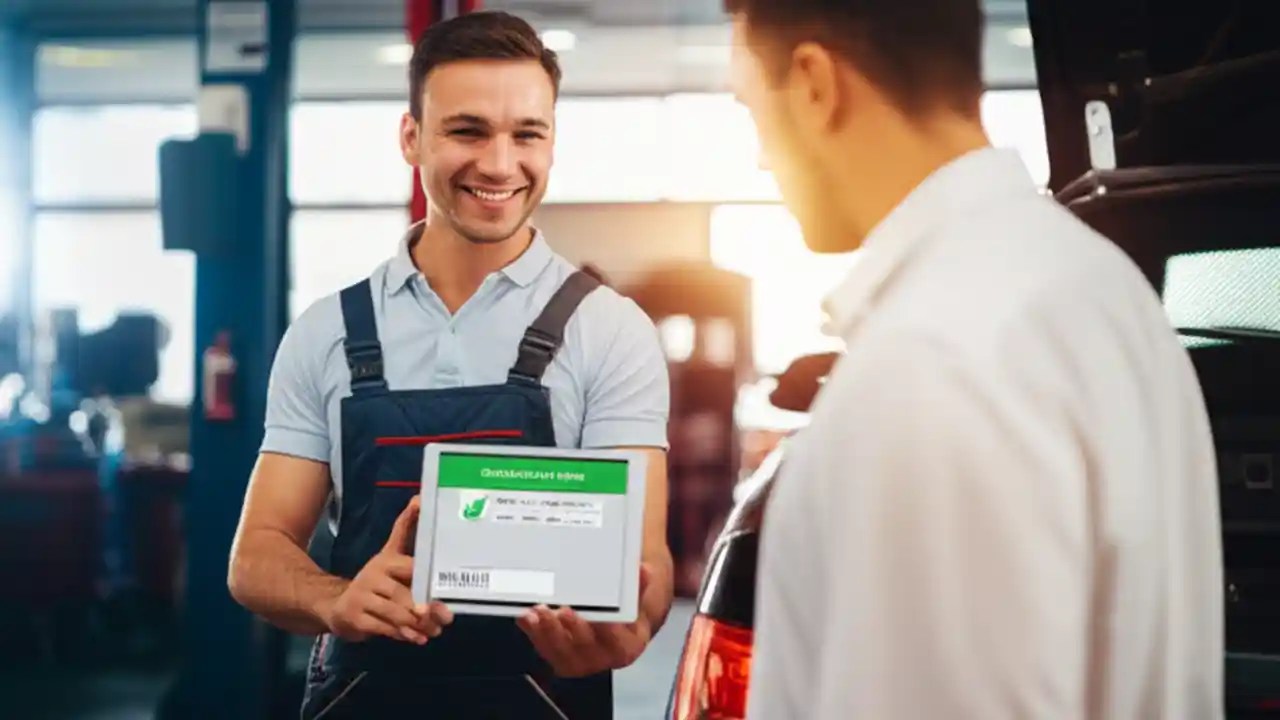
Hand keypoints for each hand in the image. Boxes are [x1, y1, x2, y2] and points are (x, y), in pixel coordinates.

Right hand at [324, 496, 453, 643]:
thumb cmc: (377, 581)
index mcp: (386, 560)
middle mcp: (372, 576)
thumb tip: (419, 498)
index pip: (409, 566)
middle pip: (403, 594)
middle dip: (426, 608)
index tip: (442, 588)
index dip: (426, 577)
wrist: (337, 605)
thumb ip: (407, 530)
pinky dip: (402, 634)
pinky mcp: (355, 618)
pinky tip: (417, 638)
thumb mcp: (391, 554)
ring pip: (395, 613)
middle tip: (446, 618)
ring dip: (418, 624)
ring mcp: (361, 597)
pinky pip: (383, 628)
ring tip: (435, 631)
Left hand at [516, 564, 655, 676]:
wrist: (619, 625)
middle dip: (569, 630)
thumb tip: (644, 570)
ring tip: (537, 612)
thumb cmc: (628, 610)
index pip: (616, 642)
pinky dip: (533, 632)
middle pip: (583, 649)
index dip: (605, 631)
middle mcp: (601, 658)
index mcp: (626, 646)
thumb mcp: (639, 597)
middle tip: (560, 610)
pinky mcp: (558, 655)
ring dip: (546, 632)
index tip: (597, 616)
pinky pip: (543, 647)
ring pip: (559, 652)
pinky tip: (526, 616)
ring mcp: (577, 660)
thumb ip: (641, 586)